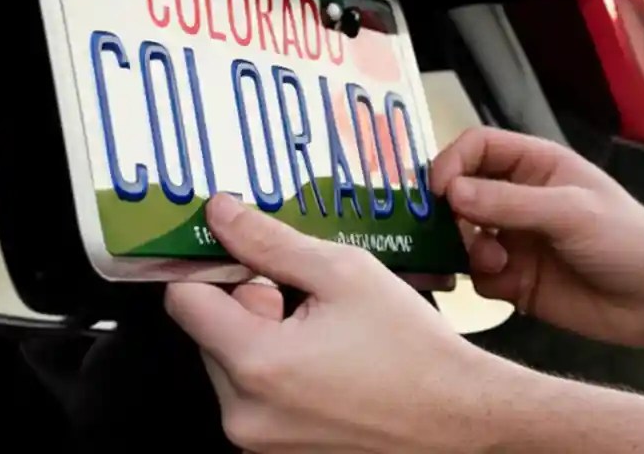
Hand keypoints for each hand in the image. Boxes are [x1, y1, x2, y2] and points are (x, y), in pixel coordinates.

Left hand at [164, 193, 529, 453]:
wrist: (460, 417)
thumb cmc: (414, 351)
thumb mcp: (343, 273)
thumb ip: (270, 241)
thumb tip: (222, 214)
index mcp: (257, 364)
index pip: (183, 301)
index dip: (208, 267)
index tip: (234, 252)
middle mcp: (245, 413)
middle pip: (206, 332)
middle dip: (245, 304)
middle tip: (301, 296)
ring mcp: (258, 439)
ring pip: (229, 362)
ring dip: (260, 337)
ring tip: (320, 331)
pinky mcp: (274, 450)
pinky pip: (252, 393)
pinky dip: (275, 370)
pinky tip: (323, 360)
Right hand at [431, 127, 643, 348]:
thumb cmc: (630, 240)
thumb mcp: (570, 211)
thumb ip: (509, 202)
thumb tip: (451, 193)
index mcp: (536, 165)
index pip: (476, 148)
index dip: (451, 163)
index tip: (437, 190)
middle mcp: (519, 199)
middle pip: (459, 193)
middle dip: (451, 213)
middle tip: (457, 232)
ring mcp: (515, 239)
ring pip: (461, 236)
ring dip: (466, 248)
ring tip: (494, 262)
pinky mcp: (515, 280)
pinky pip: (477, 276)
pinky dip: (481, 279)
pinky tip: (508, 285)